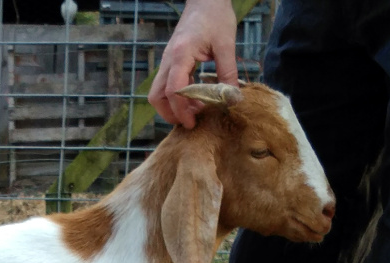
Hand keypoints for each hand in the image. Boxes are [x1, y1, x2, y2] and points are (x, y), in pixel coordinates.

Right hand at [148, 0, 238, 128]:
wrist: (205, 0)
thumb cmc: (215, 17)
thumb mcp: (226, 44)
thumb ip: (228, 72)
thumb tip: (232, 98)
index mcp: (180, 55)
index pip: (173, 90)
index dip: (181, 110)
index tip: (193, 122)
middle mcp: (168, 60)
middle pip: (156, 96)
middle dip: (169, 113)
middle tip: (190, 121)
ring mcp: (167, 62)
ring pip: (158, 93)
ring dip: (173, 106)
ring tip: (195, 111)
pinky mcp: (171, 62)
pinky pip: (168, 85)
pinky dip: (178, 97)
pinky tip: (196, 98)